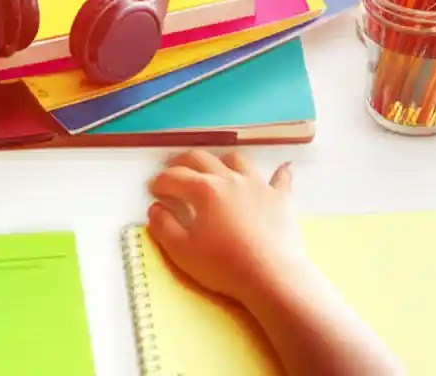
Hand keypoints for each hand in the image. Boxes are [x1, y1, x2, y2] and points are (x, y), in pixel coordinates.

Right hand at [146, 150, 307, 303]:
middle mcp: (230, 179)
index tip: (154, 191)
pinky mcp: (281, 197)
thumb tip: (155, 208)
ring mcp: (258, 185)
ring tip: (218, 171)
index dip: (159, 182)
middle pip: (201, 158)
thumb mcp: (182, 251)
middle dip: (182, 163)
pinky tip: (276, 173)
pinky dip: (276, 174)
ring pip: (238, 160)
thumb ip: (163, 226)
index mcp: (203, 190)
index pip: (173, 177)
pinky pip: (280, 178)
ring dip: (223, 161)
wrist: (273, 277)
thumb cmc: (224, 266)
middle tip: (175, 174)